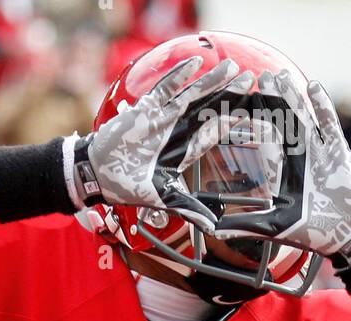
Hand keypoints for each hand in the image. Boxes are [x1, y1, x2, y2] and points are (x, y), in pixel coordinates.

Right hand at [72, 56, 254, 232]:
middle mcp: (178, 129)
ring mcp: (164, 116)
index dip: (232, 123)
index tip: (251, 114)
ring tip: (231, 66)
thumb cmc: (128, 185)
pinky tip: (196, 62)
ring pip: (193, 94)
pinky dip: (180, 75)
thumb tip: (212, 228)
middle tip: (250, 81)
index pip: (214, 132)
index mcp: (185, 149)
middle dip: (228, 95)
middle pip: (209, 108)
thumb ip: (189, 208)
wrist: (99, 173)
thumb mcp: (163, 198)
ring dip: (212, 81)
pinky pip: (166, 87)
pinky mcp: (146, 107)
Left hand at [211, 71, 350, 263]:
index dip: (252, 123)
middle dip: (271, 101)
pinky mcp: (338, 151)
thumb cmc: (310, 230)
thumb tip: (210, 231)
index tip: (236, 107)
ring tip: (280, 76)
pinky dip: (322, 105)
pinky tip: (312, 86)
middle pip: (283, 121)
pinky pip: (329, 124)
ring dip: (292, 96)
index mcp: (282, 168)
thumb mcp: (271, 227)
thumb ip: (242, 225)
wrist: (344, 232)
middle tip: (258, 79)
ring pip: (304, 116)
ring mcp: (319, 150)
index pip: (264, 140)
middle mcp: (299, 154)